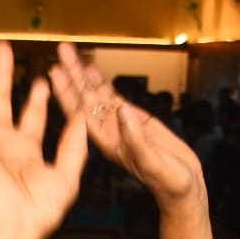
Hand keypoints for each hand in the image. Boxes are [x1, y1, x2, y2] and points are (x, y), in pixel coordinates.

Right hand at [0, 41, 86, 238]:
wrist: (13, 222)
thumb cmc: (38, 211)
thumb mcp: (67, 175)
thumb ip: (74, 146)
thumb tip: (82, 119)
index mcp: (25, 154)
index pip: (29, 118)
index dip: (36, 98)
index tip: (43, 79)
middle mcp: (1, 144)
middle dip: (1, 74)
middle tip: (4, 49)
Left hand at [48, 43, 202, 209]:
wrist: (183, 188)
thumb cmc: (169, 182)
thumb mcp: (153, 162)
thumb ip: (136, 139)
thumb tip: (121, 110)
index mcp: (108, 144)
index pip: (82, 114)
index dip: (68, 93)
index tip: (56, 73)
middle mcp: (109, 133)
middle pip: (85, 99)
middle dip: (72, 75)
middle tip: (61, 50)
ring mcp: (120, 125)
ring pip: (97, 95)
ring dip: (83, 74)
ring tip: (70, 53)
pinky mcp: (134, 120)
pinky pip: (113, 98)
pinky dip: (102, 82)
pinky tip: (92, 69)